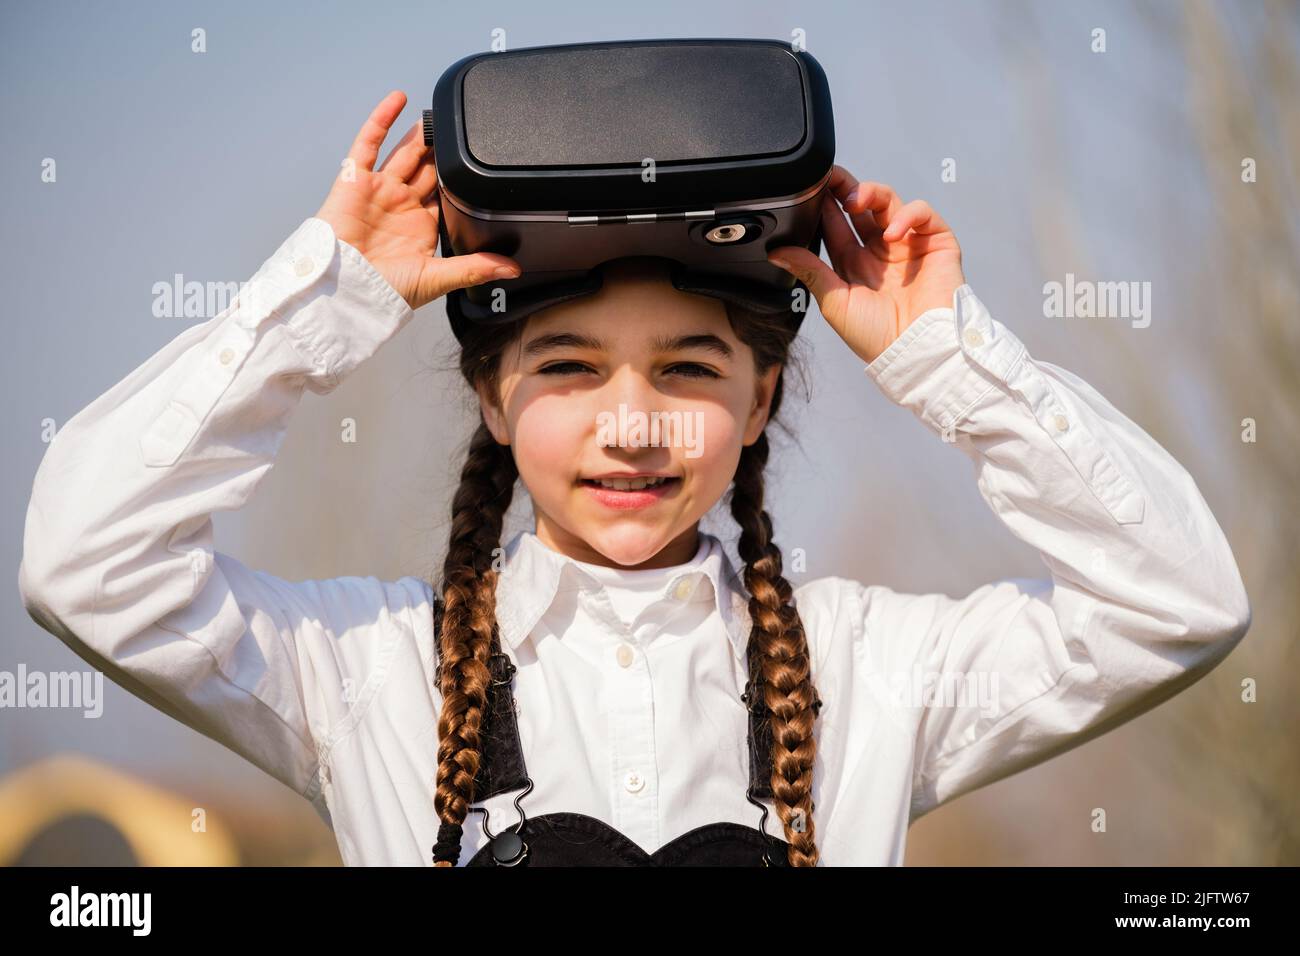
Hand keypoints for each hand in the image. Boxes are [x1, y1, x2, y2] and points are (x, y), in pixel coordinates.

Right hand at [313, 90, 520, 311]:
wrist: (343, 288)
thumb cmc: (383, 289)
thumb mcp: (437, 278)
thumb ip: (475, 267)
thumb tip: (512, 268)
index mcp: (421, 226)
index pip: (447, 194)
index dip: (460, 178)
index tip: (480, 160)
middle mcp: (401, 204)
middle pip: (428, 168)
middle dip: (443, 150)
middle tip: (461, 128)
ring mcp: (378, 189)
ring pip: (405, 152)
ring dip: (421, 134)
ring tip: (440, 114)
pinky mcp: (355, 179)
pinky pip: (369, 142)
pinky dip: (382, 119)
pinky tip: (399, 100)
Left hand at [767, 166, 965, 364]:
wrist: (917, 352)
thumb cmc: (877, 337)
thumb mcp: (835, 302)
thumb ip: (810, 271)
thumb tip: (776, 251)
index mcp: (854, 264)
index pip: (836, 224)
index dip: (825, 204)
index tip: (810, 187)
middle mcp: (880, 251)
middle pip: (862, 206)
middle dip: (846, 188)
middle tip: (830, 177)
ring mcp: (908, 244)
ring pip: (890, 202)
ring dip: (872, 193)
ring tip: (855, 201)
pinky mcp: (936, 243)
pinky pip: (923, 214)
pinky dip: (908, 215)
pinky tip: (891, 234)